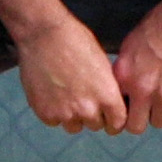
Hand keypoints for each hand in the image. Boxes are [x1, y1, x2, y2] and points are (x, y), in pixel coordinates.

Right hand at [9, 6, 128, 134]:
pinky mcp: (44, 113)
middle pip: (96, 125)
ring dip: (73, 116)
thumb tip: (112, 104)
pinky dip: (54, 112)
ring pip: (74, 126)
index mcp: (107, 96)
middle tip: (85, 99)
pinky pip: (54, 122)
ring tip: (68, 95)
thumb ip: (108, 89)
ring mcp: (64, 113)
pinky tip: (53, 94)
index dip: (115, 120)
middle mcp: (87, 109)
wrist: (44, 36)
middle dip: (93, 116)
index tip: (110, 116)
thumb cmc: (76, 42)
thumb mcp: (103, 64)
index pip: (118, 124)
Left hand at [112, 0, 161, 133]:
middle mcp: (142, 88)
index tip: (129, 108)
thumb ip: (125, 72)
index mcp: (124, 76)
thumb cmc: (161, 24)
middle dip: (141, 119)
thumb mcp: (131, 46)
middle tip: (148, 109)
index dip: (123, 111)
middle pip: (136, 126)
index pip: (116, 111)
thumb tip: (124, 92)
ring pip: (160, 122)